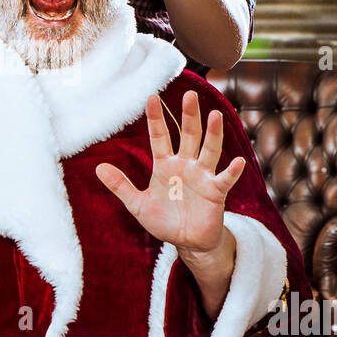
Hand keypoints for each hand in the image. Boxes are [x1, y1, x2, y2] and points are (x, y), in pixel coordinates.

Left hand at [95, 92, 244, 253]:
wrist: (187, 242)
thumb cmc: (164, 220)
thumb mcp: (138, 204)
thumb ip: (120, 186)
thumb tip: (98, 168)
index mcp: (165, 164)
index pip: (160, 136)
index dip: (156, 118)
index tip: (151, 97)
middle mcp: (185, 164)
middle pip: (188, 135)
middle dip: (189, 115)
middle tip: (190, 94)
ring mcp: (202, 176)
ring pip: (209, 150)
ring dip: (213, 134)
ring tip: (215, 115)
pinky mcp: (216, 191)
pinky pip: (225, 179)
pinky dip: (232, 171)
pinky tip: (238, 162)